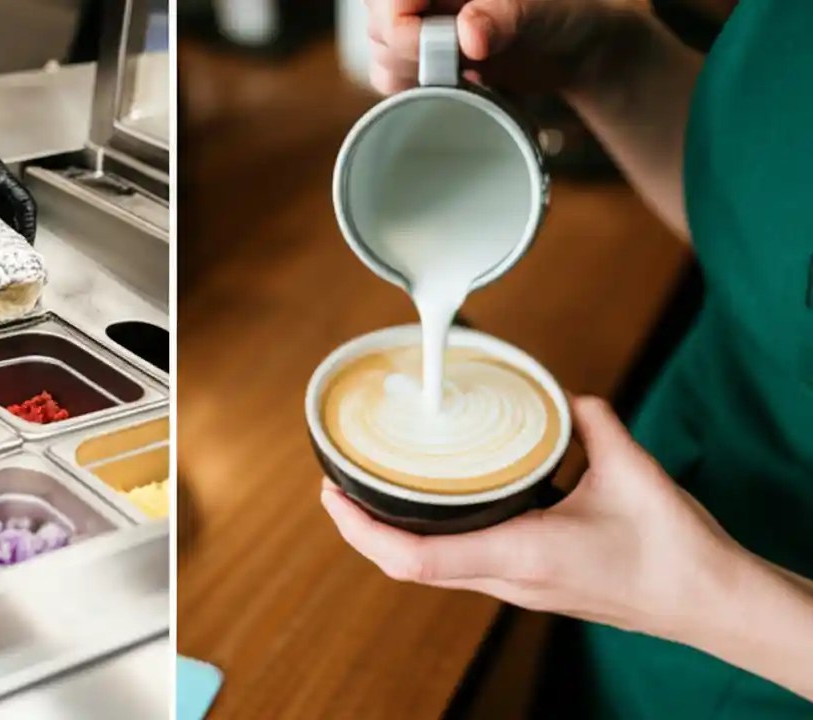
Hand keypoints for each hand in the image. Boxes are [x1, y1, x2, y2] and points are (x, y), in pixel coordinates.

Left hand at [321, 396, 747, 643]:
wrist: (706, 602)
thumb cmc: (672, 549)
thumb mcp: (631, 470)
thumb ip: (593, 423)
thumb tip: (566, 396)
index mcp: (522, 553)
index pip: (418, 559)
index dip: (364, 531)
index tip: (332, 497)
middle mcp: (510, 579)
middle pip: (410, 566)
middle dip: (363, 530)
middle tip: (337, 486)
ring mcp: (518, 588)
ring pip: (433, 568)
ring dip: (392, 537)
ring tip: (372, 492)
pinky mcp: (530, 585)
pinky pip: (462, 564)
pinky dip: (431, 538)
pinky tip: (434, 506)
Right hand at [364, 0, 643, 95]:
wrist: (586, 42)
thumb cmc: (571, 8)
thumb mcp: (544, 8)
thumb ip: (506, 14)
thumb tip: (467, 35)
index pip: (389, 1)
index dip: (398, 26)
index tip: (434, 49)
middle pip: (378, 27)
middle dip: (411, 53)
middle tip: (460, 63)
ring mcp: (425, 24)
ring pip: (382, 56)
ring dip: (415, 76)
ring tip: (465, 74)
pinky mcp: (428, 57)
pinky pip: (396, 80)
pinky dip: (420, 92)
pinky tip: (459, 86)